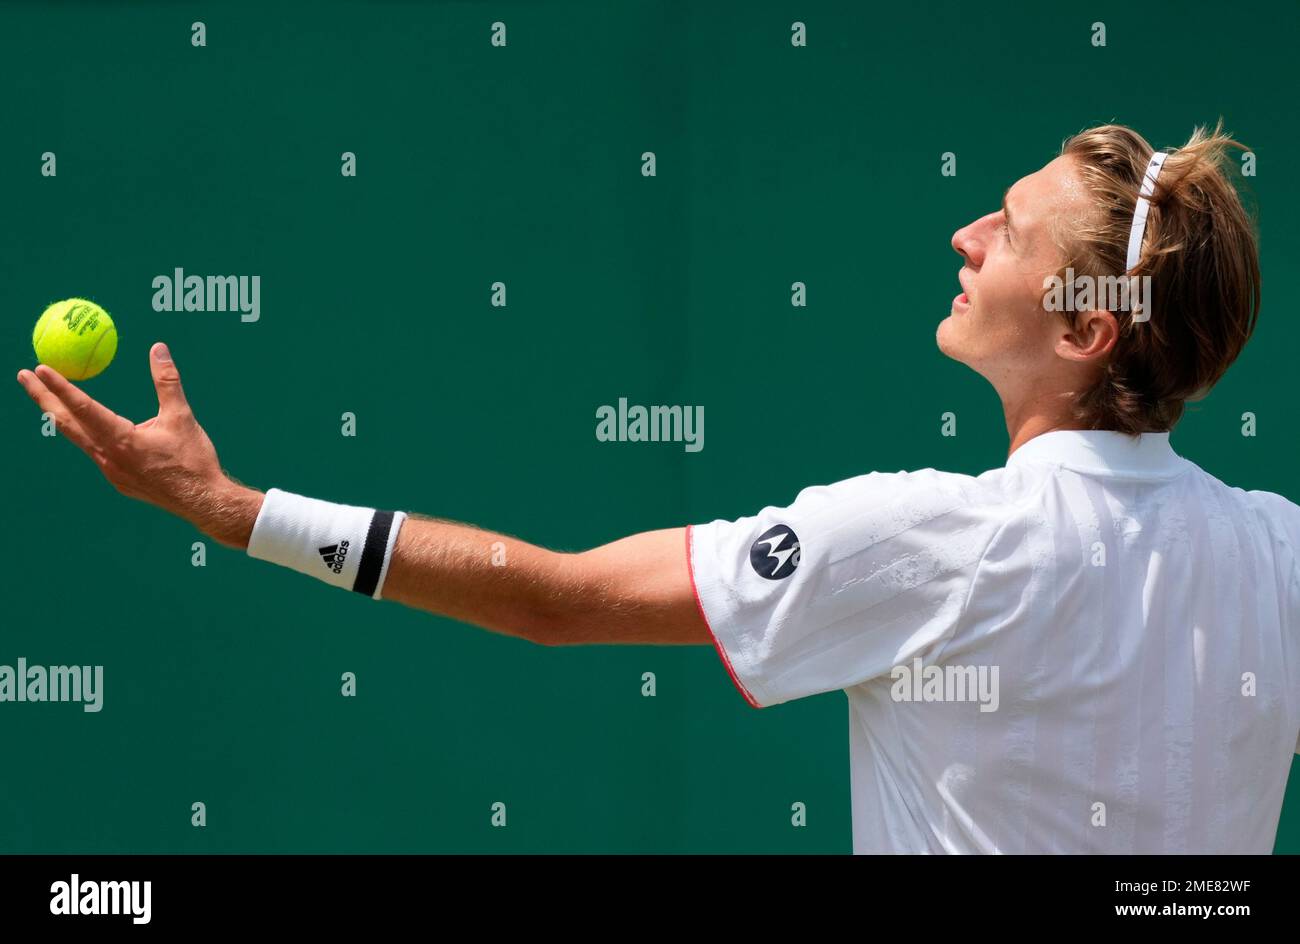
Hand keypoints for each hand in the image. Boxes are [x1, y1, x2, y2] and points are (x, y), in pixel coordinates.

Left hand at [16, 342, 260, 547]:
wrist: (202, 501)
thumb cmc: (194, 459)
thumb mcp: (182, 416)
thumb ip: (167, 381)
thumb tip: (158, 349)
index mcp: (122, 440)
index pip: (83, 407)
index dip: (60, 386)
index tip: (40, 368)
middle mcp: (108, 456)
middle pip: (65, 422)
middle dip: (42, 397)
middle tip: (24, 374)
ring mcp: (110, 470)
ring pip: (77, 437)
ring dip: (59, 414)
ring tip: (46, 396)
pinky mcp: (118, 479)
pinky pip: (95, 451)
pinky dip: (86, 433)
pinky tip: (89, 426)